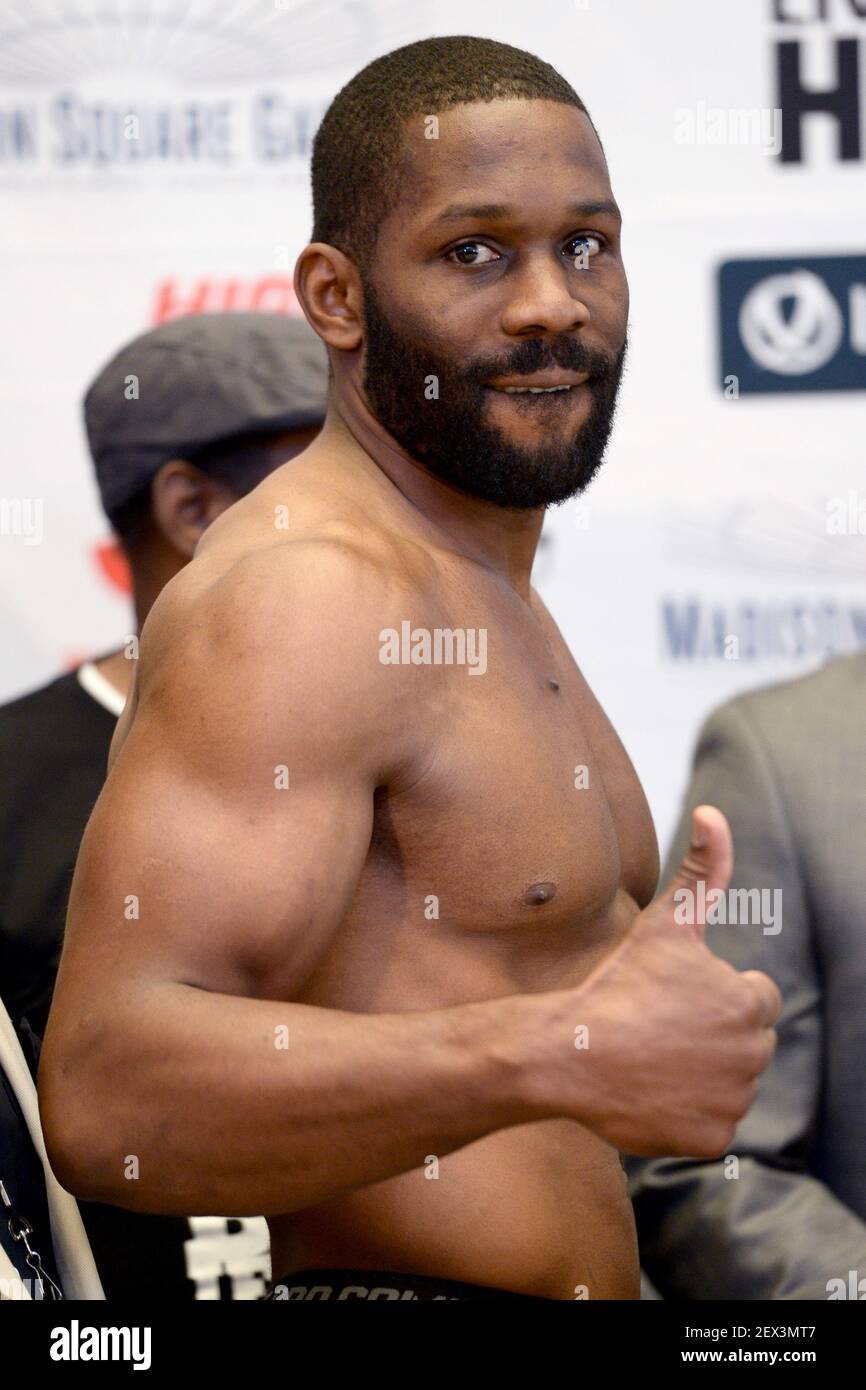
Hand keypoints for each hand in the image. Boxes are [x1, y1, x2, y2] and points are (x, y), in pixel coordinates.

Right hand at [540, 805, 781, 1155]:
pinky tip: (650, 1091)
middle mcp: (751, 1054)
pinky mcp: (712, 1139)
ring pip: (728, 1083)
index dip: (712, 995)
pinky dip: (685, 1113)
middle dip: (711, 1035)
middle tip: (656, 1026)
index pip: (755, 999)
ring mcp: (732, 1100)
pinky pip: (710, 1124)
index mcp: (746, 1001)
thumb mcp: (664, 921)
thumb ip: (702, 868)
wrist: (567, 1052)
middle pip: (746, 1043)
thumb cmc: (615, 982)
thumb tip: (713, 811)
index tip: (672, 996)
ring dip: (699, 1073)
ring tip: (649, 1056)